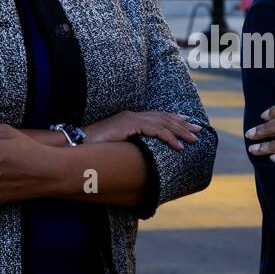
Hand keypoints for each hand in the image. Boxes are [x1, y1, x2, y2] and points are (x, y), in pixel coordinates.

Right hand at [85, 110, 200, 149]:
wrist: (77, 143)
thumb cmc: (93, 149)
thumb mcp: (116, 147)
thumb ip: (130, 148)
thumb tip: (139, 158)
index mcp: (131, 119)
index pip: (157, 117)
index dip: (174, 119)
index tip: (187, 123)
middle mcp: (133, 115)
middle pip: (164, 118)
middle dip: (183, 124)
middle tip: (198, 129)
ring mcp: (131, 118)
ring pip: (163, 123)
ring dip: (181, 132)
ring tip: (193, 140)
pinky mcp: (130, 123)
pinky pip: (156, 130)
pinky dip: (170, 138)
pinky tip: (179, 147)